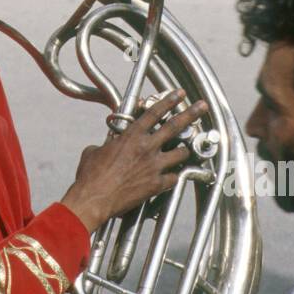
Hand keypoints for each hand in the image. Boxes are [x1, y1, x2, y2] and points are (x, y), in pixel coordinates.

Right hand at [62, 90, 207, 233]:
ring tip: (186, 148)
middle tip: (202, 107)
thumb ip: (107, 144)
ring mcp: (154, 166)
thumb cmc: (91, 176)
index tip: (179, 94)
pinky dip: (174, 176)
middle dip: (191, 114)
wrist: (94, 199)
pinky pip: (173, 178)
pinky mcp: (156, 184)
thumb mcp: (95, 151)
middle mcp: (146, 148)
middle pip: (174, 126)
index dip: (169, 100)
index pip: (154, 112)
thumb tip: (107, 145)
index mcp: (131, 136)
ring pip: (180, 153)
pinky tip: (172, 176)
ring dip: (184, 150)